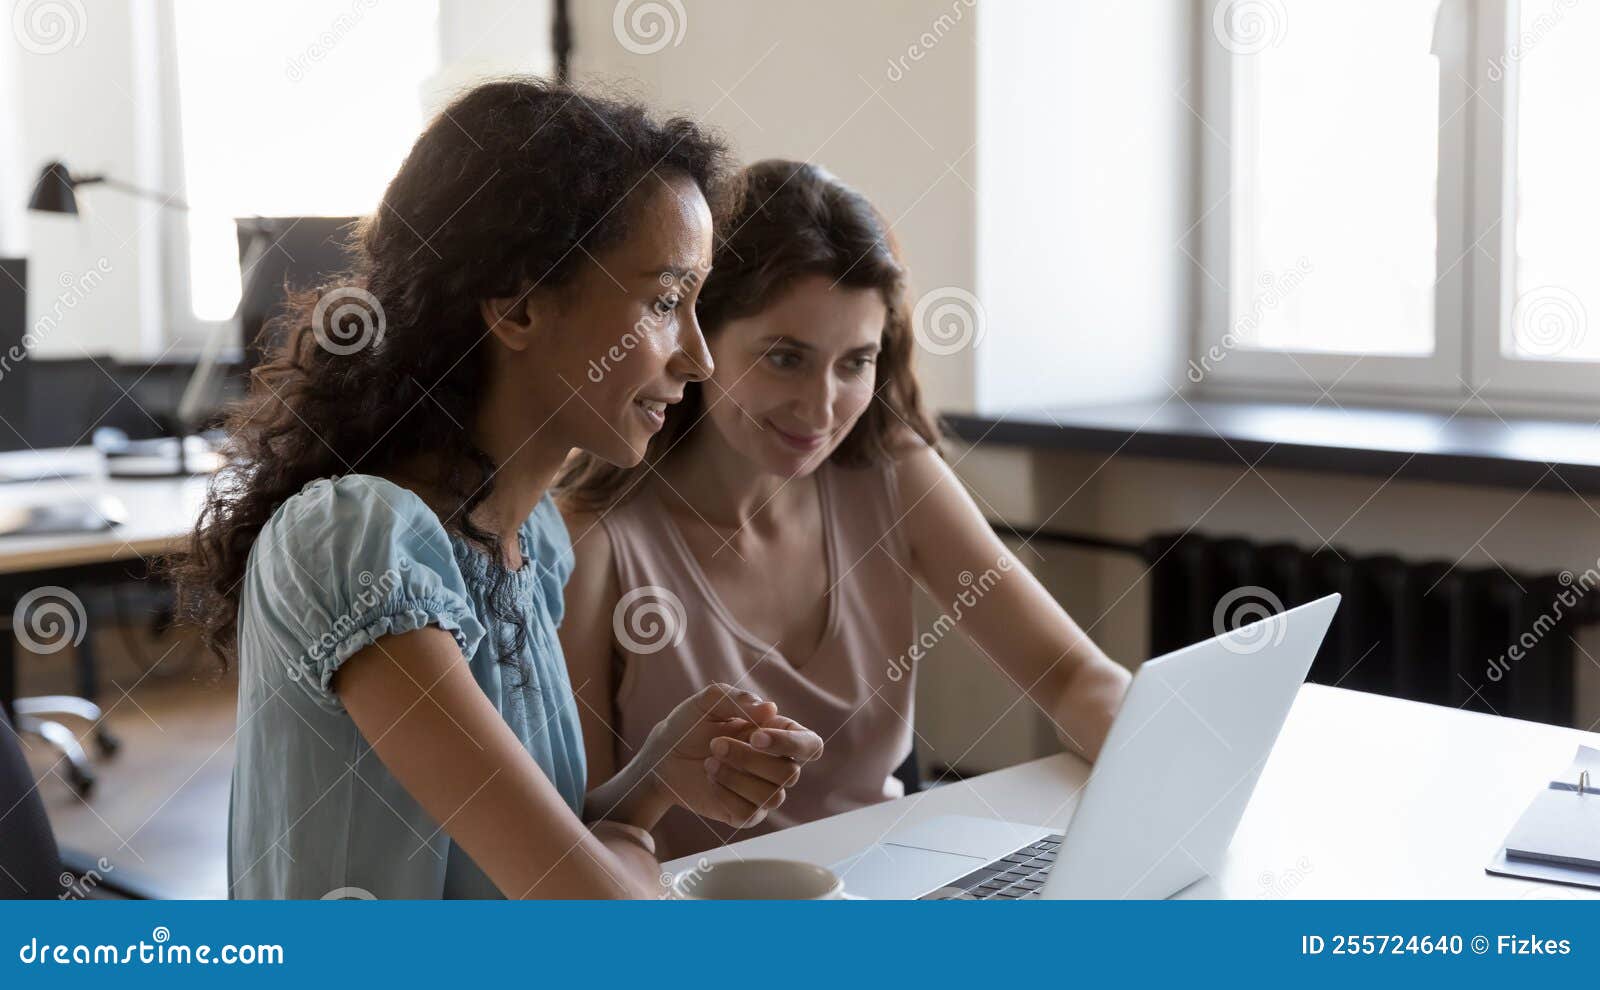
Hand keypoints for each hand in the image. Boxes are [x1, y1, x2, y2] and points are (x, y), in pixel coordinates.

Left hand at [640, 683, 823, 827]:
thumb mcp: (708, 702)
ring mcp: (763, 792)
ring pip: (773, 796)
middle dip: (749, 759)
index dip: (791, 743)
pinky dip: (726, 795)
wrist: (661, 757)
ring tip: (709, 762)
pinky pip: (751, 814)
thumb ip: (738, 700)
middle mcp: (777, 766)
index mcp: (779, 735)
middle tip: (715, 744)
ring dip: (736, 776)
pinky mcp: (745, 814)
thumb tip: (770, 709)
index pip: (811, 745)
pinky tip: (710, 779)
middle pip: (790, 773)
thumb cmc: (689, 726)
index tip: (756, 736)